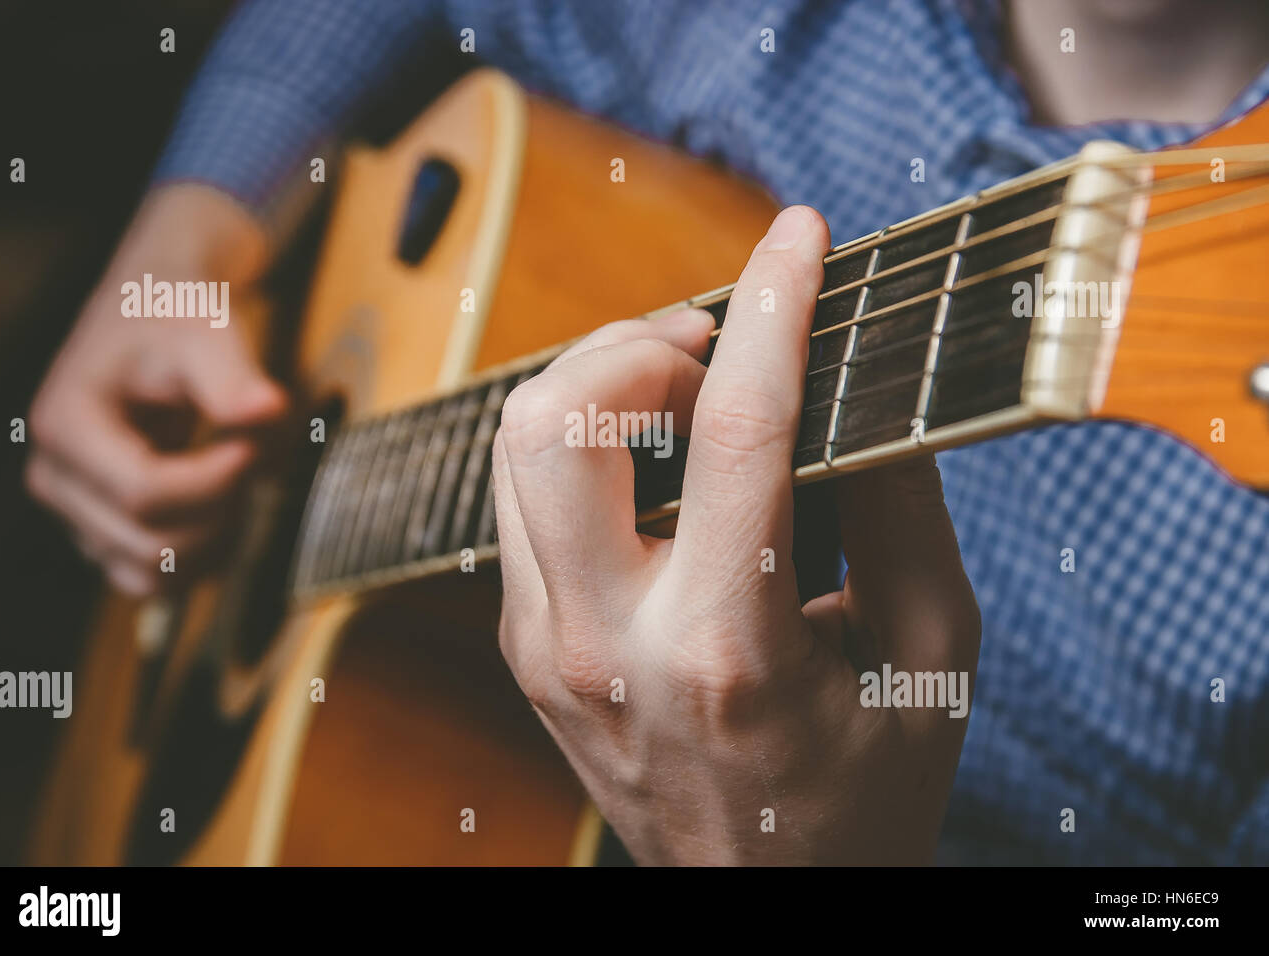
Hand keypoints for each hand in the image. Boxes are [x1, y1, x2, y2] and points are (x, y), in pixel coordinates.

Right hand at [26, 185, 287, 595]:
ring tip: (237, 478)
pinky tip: (227, 508)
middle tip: (253, 457)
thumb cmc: (179, 319)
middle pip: (149, 542)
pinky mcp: (102, 533)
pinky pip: (153, 579)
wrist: (157, 317)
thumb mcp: (208, 333)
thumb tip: (268, 410)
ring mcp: (74, 513)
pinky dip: (198, 558)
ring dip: (213, 540)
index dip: (213, 482)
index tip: (254, 445)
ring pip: (152, 572)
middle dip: (219, 512)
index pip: (143, 493)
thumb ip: (233, 377)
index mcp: (65, 426)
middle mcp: (54, 478)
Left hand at [493, 205, 980, 863]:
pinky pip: (517, 501)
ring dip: (597, 384)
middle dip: (636, 342)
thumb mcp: (927, 664)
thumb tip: (871, 389)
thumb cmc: (856, 798)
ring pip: (513, 447)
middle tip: (714, 356)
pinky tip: (651, 467)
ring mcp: (543, 648)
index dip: (773, 306)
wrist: (754, 905)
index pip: (739, 430)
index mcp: (728, 651)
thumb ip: (903, 514)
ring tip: (683, 401)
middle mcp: (605, 645)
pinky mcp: (521, 648)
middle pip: (555, 418)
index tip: (800, 235)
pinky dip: (580, 446)